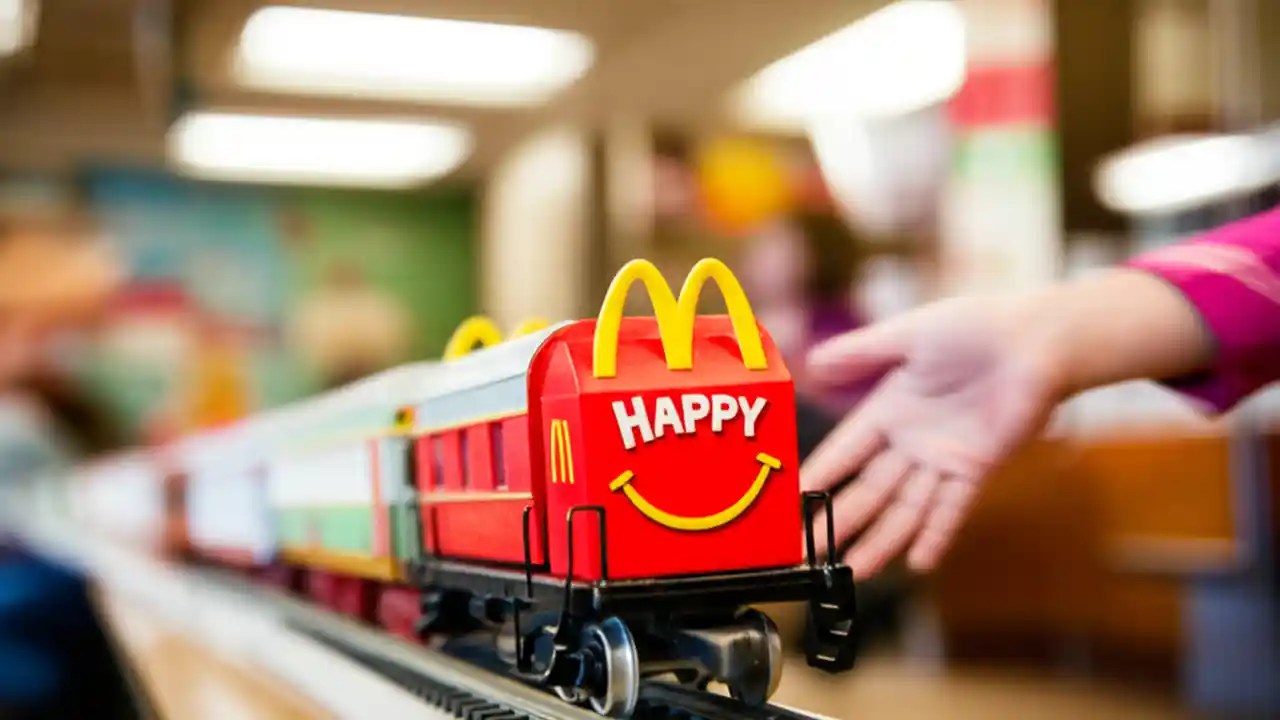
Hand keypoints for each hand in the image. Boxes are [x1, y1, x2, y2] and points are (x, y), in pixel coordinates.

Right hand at [800, 296, 1066, 578]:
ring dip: (879, 540)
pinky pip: (953, 509)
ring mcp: (942, 458)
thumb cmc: (973, 327)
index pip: (844, 451)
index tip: (790, 504)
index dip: (819, 476)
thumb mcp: (907, 334)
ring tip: (853, 570)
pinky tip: (918, 563)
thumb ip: (861, 352)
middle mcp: (910, 441)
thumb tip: (811, 361)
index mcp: (887, 408)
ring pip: (904, 509)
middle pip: (867, 490)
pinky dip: (936, 534)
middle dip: (837, 521)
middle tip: (808, 552)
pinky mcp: (977, 468)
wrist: (1035, 341)